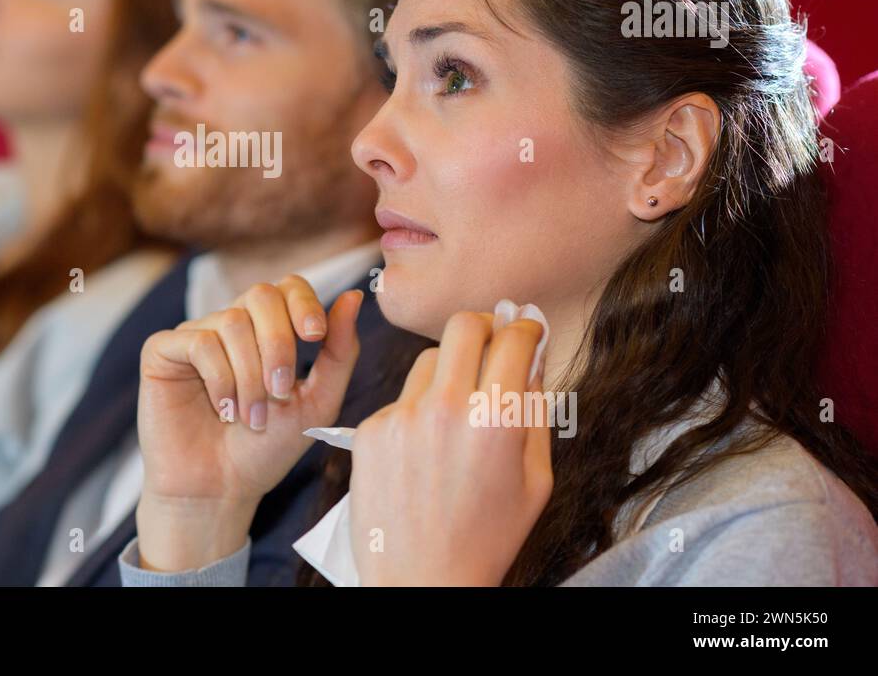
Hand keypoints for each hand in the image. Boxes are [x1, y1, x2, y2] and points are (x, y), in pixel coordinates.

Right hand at [136, 276, 363, 570]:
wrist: (220, 490)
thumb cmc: (267, 449)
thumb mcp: (317, 402)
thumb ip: (338, 352)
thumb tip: (354, 297)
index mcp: (267, 329)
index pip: (288, 286)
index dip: (303, 303)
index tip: (315, 337)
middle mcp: (230, 324)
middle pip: (261, 295)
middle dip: (279, 342)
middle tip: (281, 391)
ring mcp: (195, 335)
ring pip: (231, 321)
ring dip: (249, 374)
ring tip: (251, 417)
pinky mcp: (162, 351)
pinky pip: (198, 342)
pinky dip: (219, 378)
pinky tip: (223, 410)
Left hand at [349, 311, 551, 585]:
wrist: (421, 580)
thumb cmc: (486, 538)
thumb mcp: (535, 480)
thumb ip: (535, 413)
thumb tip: (532, 361)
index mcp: (495, 421)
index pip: (512, 339)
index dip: (525, 329)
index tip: (526, 332)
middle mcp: (445, 409)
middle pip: (463, 326)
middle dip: (485, 327)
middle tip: (492, 344)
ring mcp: (402, 417)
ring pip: (428, 359)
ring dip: (449, 368)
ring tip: (458, 407)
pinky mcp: (370, 430)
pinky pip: (400, 398)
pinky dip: (417, 408)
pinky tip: (425, 446)